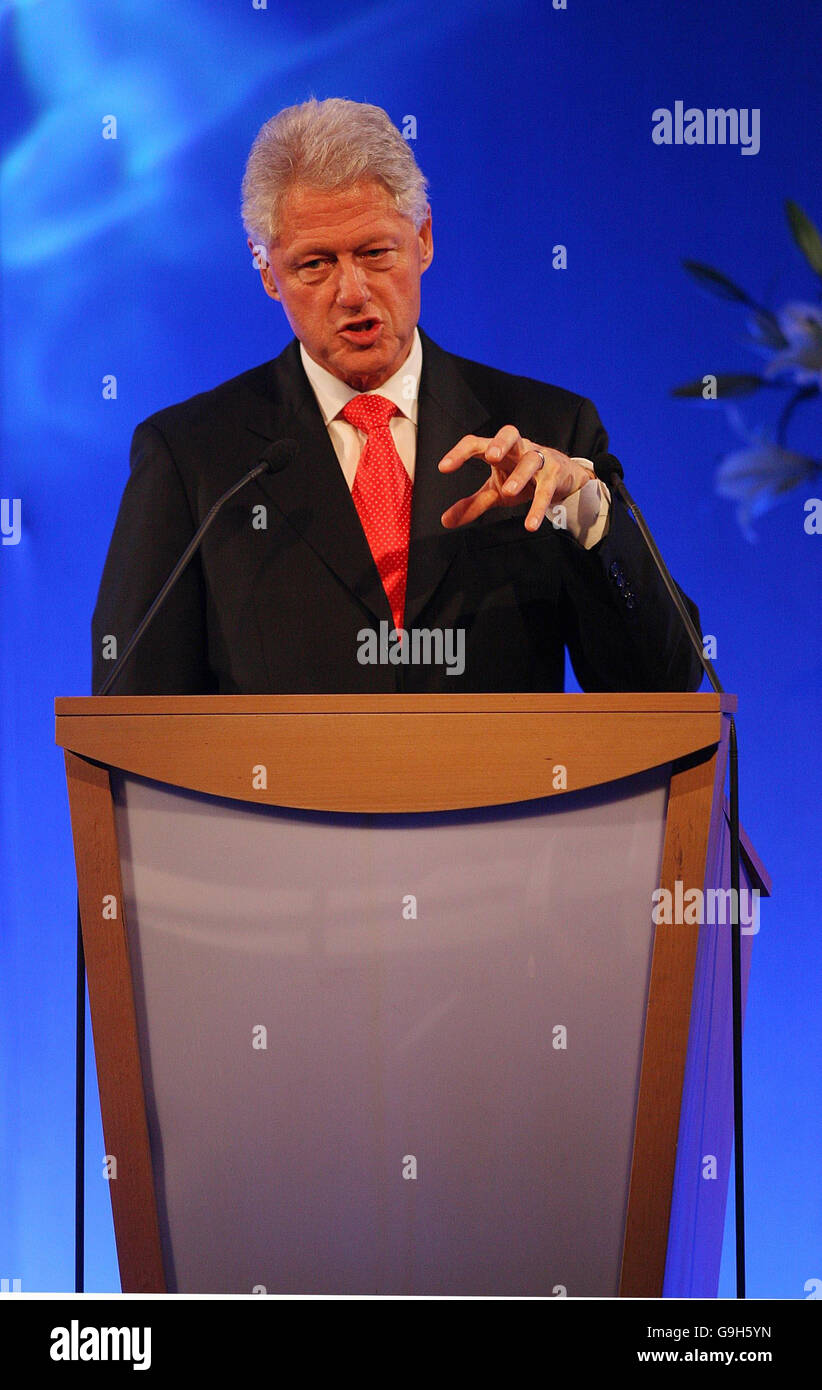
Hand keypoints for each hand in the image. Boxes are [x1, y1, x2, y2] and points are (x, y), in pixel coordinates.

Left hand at [438, 426, 594, 530]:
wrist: (561, 478)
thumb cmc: (522, 479)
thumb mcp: (494, 492)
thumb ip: (472, 504)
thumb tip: (445, 521)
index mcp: (499, 450)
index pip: (477, 443)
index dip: (460, 453)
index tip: (443, 467)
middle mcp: (519, 449)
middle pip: (510, 434)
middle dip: (500, 443)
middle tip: (490, 457)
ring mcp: (539, 459)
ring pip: (531, 460)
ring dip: (520, 475)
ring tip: (508, 492)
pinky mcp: (555, 474)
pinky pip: (546, 489)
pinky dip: (538, 506)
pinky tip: (530, 524)